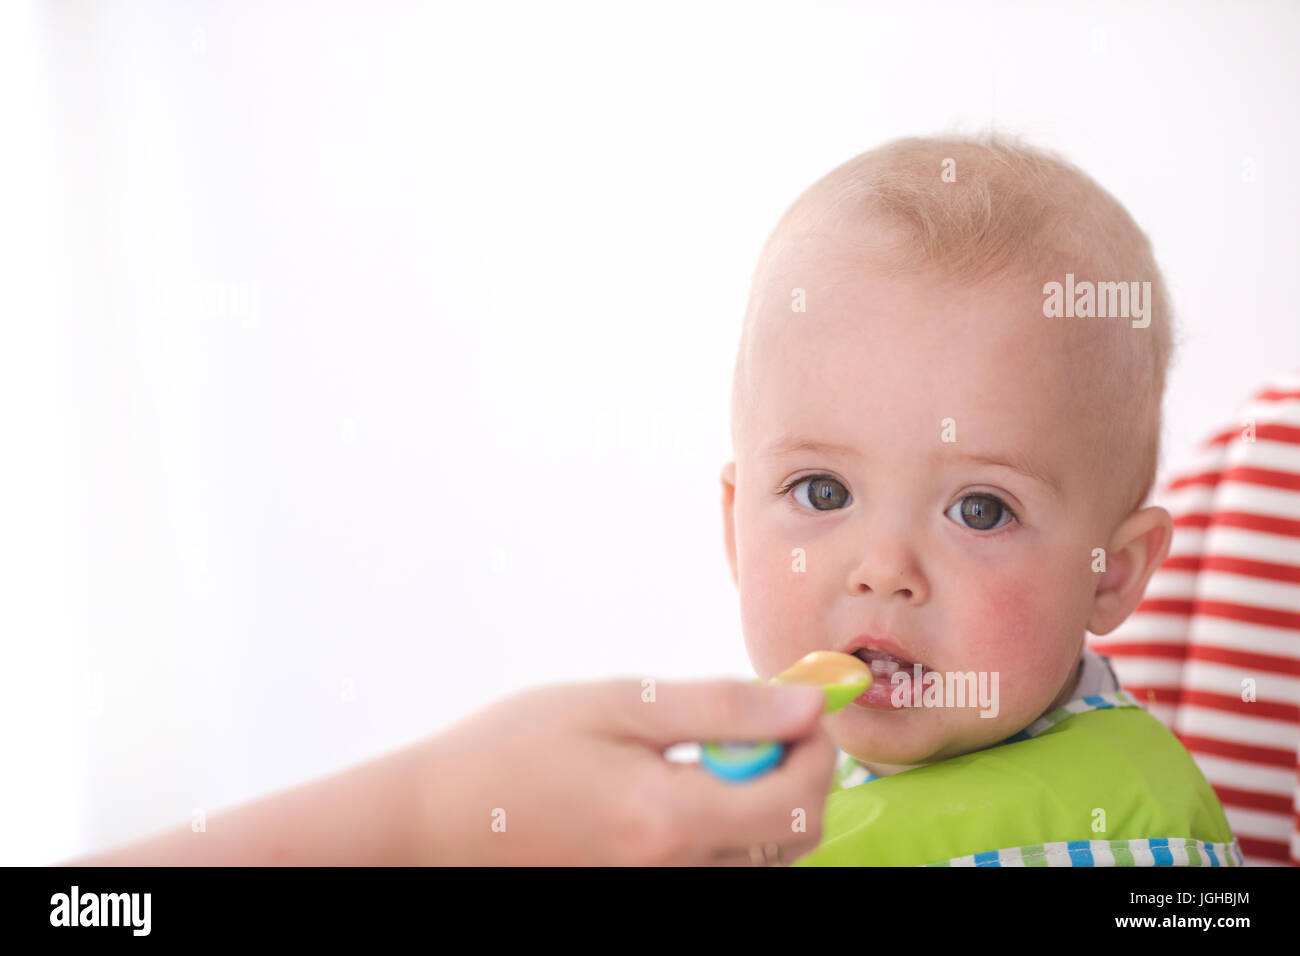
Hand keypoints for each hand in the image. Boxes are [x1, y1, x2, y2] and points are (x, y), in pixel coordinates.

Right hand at [411, 678, 835, 864]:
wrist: (432, 825)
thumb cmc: (510, 753)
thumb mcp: (616, 705)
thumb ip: (720, 707)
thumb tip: (805, 703)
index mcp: (672, 822)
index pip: (800, 802)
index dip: (818, 747)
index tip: (798, 705)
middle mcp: (677, 877)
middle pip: (792, 841)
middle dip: (796, 775)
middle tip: (752, 727)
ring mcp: (660, 898)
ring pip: (761, 862)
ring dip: (763, 806)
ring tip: (704, 760)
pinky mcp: (643, 900)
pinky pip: (717, 873)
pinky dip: (725, 833)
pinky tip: (678, 797)